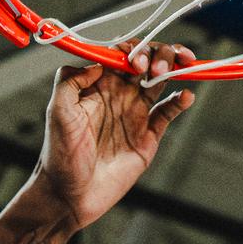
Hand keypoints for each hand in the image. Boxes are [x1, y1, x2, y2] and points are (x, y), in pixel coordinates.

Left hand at [34, 42, 196, 228]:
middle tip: (154, 69)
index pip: (122, 53)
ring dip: (172, 67)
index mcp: (98, 85)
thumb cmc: (59, 155)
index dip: (133, 48)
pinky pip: (169, 112)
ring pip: (162, 80)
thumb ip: (70, 81)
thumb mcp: (57, 111)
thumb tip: (98, 62)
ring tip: (175, 70)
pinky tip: (185, 96)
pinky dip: (180, 101)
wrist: (71, 194)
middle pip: (147, 61)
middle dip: (159, 54)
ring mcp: (136, 114)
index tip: (134, 61)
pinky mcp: (148, 136)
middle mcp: (119, 94)